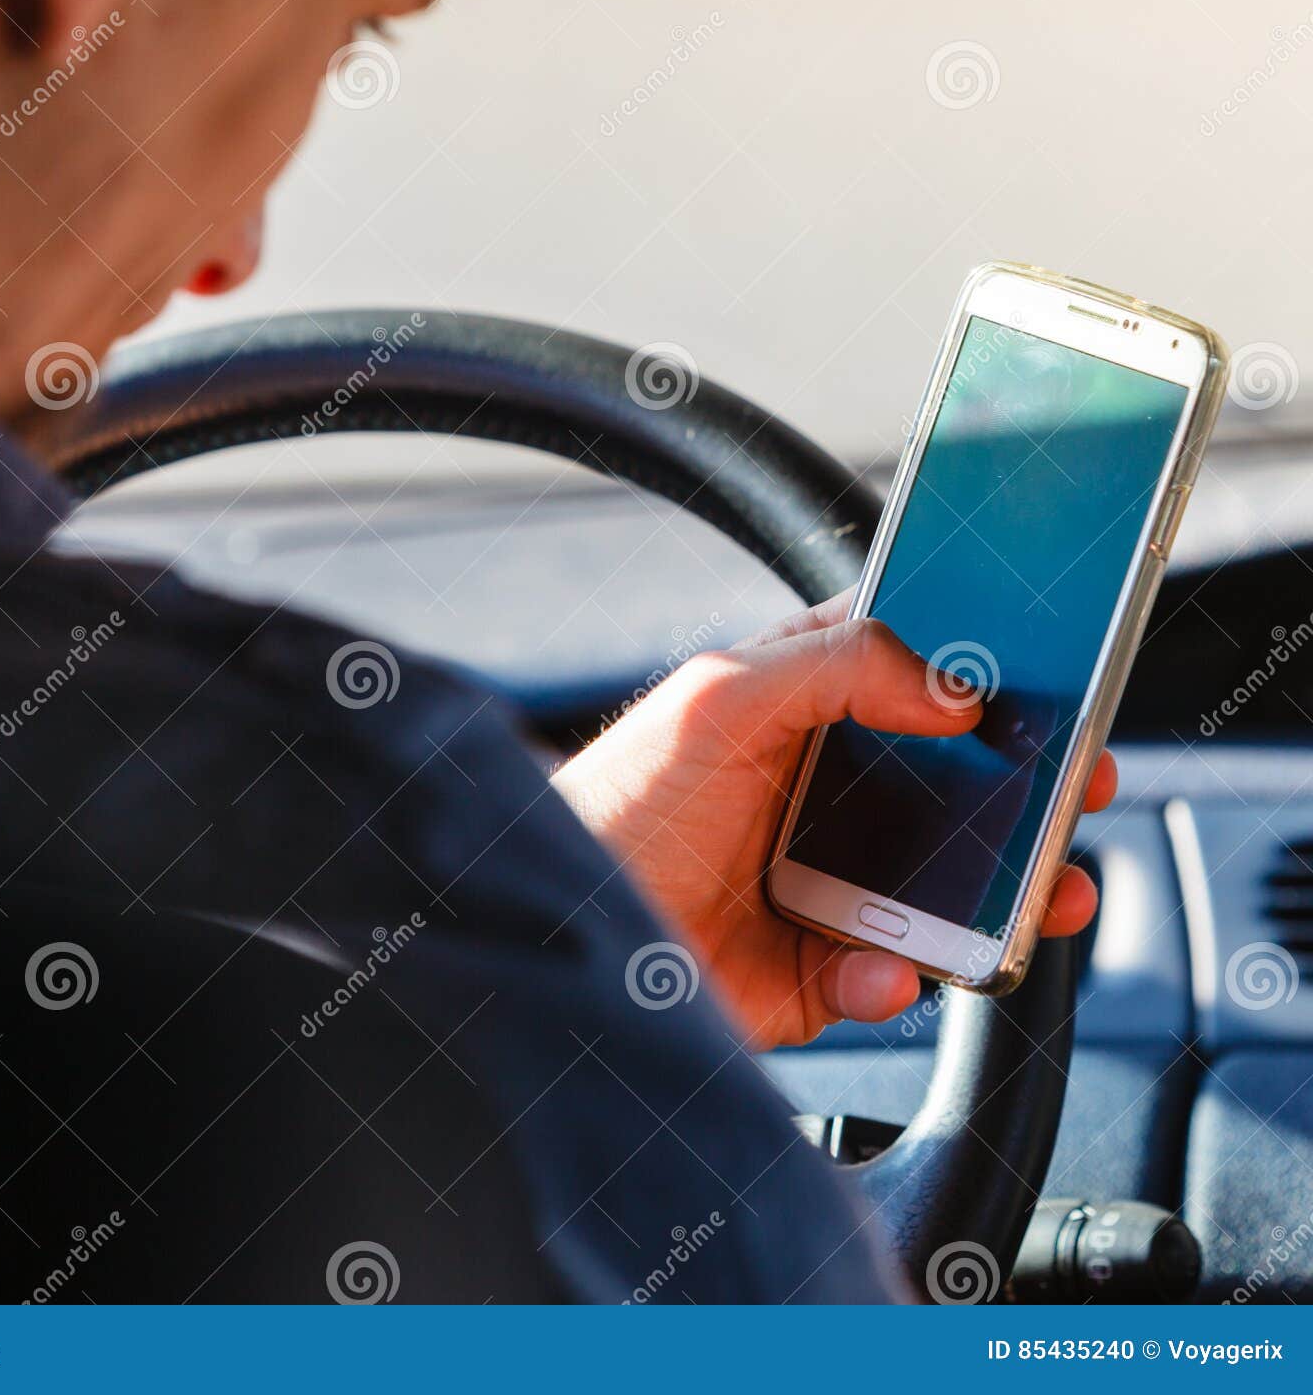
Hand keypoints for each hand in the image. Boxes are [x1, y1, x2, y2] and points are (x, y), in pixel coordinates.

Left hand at [550, 592, 1105, 1049]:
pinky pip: (888, 979)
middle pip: (958, 781)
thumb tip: (954, 688)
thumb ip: (833, 667)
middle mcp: (827, 791)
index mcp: (803, 706)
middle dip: (1029, 787)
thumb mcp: (718, 700)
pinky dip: (892, 979)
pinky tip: (874, 971)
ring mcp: (830, 882)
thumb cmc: (618, 800)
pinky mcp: (816, 969)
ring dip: (1008, 894)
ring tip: (1047, 893)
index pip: (912, 668)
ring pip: (951, 888)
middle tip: (1083, 780)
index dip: (984, 667)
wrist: (563, 932)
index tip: (1055, 669)